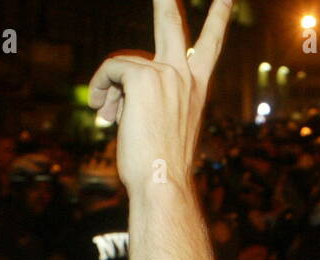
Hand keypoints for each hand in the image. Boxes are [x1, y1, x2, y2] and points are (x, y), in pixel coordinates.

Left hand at [87, 0, 233, 193]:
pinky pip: (111, 70)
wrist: (162, 182)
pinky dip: (101, 89)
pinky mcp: (144, 77)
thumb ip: (150, 103)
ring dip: (110, 88)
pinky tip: (103, 112)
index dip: (218, 18)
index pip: (209, 46)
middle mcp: (186, 76)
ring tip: (109, 115)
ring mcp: (167, 74)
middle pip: (171, 22)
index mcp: (196, 88)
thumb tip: (114, 97)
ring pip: (124, 63)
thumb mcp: (163, 128)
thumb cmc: (161, 167)